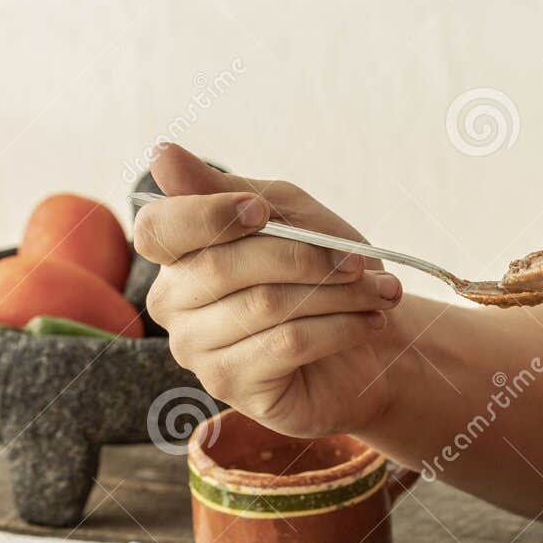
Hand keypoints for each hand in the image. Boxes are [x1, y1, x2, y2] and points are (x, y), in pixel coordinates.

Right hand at [135, 144, 405, 436]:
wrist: (365, 337)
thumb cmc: (320, 271)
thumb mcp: (288, 216)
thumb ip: (229, 190)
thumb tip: (161, 154)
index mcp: (176, 252)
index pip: (158, 229)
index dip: (207, 216)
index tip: (264, 212)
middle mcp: (171, 302)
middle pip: (222, 266)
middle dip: (302, 256)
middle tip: (360, 261)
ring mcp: (194, 349)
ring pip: (263, 305)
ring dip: (336, 294)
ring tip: (383, 292)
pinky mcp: (229, 387)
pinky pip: (284, 345)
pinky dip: (339, 328)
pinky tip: (371, 322)